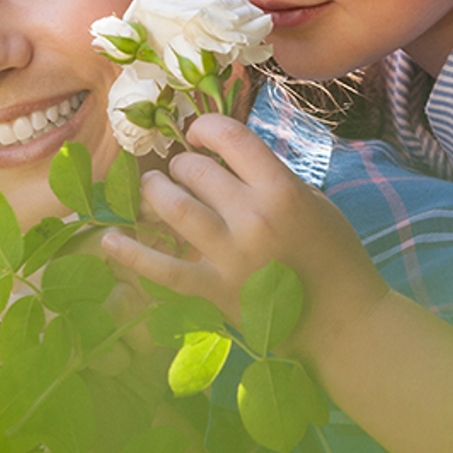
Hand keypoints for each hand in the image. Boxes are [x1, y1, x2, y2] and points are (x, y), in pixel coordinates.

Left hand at [99, 114, 391, 360]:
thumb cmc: (336, 260)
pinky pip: (162, 269)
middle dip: (182, 165)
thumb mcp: (315, 204)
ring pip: (174, 208)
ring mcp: (229, 256)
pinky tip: (108, 239)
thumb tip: (230, 160)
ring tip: (152, 189)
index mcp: (282, 190)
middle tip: (181, 172)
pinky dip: (131, 254)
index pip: (232, 139)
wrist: (344, 324)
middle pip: (197, 171)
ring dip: (156, 191)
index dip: (206, 128)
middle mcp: (252, 217)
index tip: (197, 133)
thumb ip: (273, 181)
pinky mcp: (214, 292)